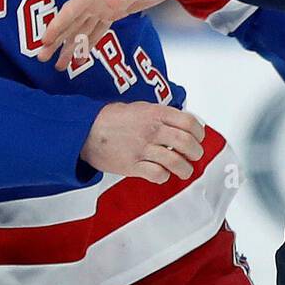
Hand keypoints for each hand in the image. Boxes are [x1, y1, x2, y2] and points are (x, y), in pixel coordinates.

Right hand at [39, 0, 181, 71]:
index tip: (44, 42)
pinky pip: (97, 30)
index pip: (71, 11)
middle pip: (72, 22)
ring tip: (60, 65)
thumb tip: (101, 11)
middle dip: (57, 41)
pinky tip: (82, 56)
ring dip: (71, 46)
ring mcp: (104, 6)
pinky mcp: (114, 12)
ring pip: (83, 29)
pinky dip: (89, 43)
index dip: (57, 26)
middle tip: (42, 58)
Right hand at [81, 101, 206, 183]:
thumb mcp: (140, 107)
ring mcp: (143, 149)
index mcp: (156, 113)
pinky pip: (157, 175)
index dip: (199, 133)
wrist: (85, 130)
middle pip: (186, 143)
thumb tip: (180, 123)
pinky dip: (164, 177)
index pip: (189, 122)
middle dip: (196, 152)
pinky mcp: (133, 165)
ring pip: (175, 162)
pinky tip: (163, 174)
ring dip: (185, 168)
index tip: (199, 138)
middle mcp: (152, 130)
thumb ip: (161, 114)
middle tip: (194, 155)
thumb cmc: (111, 118)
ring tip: (184, 170)